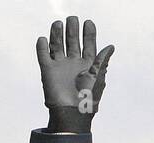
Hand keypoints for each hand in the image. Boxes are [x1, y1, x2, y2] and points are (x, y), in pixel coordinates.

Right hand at [36, 17, 114, 131]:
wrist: (72, 113)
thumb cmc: (88, 98)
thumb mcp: (97, 77)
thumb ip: (102, 61)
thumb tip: (111, 46)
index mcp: (88, 66)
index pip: (89, 46)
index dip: (89, 35)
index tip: (88, 22)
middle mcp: (74, 64)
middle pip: (72, 42)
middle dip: (72, 31)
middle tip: (72, 19)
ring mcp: (60, 66)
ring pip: (57, 45)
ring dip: (57, 34)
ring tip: (59, 23)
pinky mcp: (48, 70)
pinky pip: (43, 55)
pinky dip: (42, 46)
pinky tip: (43, 38)